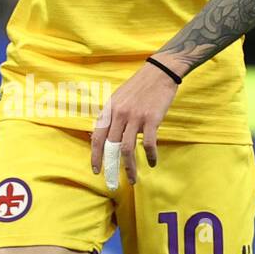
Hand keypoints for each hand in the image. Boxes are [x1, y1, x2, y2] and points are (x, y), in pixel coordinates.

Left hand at [90, 57, 181, 187]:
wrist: (159, 72)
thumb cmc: (139, 87)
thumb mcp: (118, 98)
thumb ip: (111, 117)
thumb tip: (103, 136)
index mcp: (109, 110)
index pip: (98, 137)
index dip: (95, 156)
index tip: (96, 170)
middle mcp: (119, 114)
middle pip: (111, 147)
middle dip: (111, 167)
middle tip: (112, 181)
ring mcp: (135, 117)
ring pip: (127, 149)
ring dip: (130, 167)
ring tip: (132, 179)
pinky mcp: (152, 119)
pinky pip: (149, 143)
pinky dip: (150, 155)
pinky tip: (153, 162)